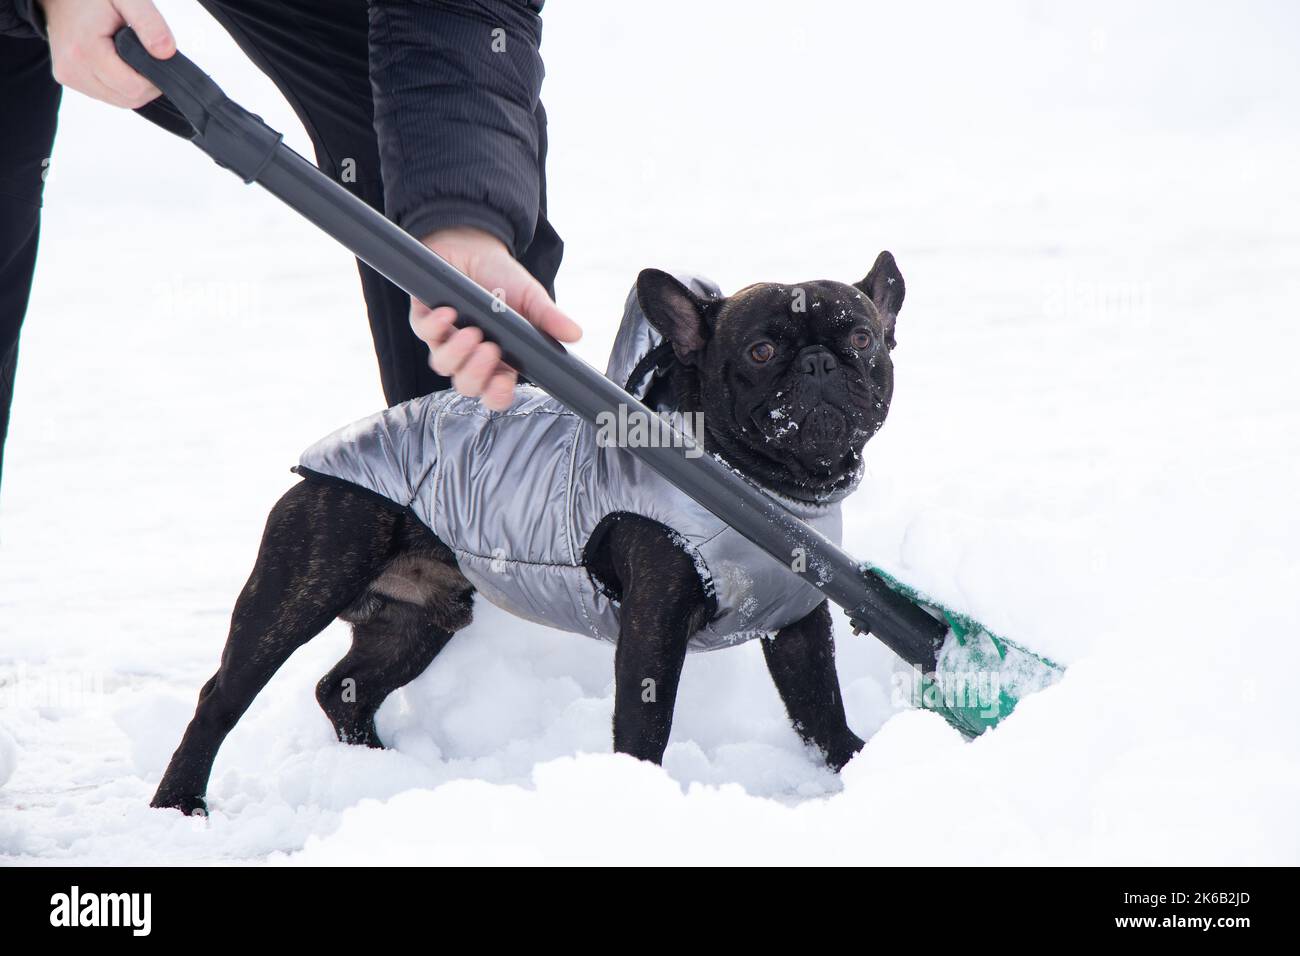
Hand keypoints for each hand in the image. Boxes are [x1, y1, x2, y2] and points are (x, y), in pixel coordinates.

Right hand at [40, 0, 175, 107]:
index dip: (156, 80)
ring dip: (133, 85)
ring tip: (131, 55)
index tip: (160, 59)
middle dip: (146, 83)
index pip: (134, 88)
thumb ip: (149, 24)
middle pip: (128, 98)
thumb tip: (166, 54)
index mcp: (85, 50)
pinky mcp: (67, 78)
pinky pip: (106, 94)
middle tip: (148, 55)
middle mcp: (71, 69)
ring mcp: (67, 75)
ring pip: (118, 100)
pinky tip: (118, 61)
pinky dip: (119, 84)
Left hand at [414, 226, 580, 410]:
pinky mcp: (424, 320)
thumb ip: (549, 318)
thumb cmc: (502, 277)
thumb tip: (575, 334)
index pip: (495, 391)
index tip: (504, 383)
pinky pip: (424, 333)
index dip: (497, 395)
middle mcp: (470, 355)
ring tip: (473, 331)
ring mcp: (446, 339)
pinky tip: (449, 311)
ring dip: (457, 353)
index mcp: (500, 358)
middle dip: (476, 374)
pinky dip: (436, 325)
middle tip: (491, 349)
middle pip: (467, 385)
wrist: (474, 244)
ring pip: (442, 365)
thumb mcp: (531, 297)